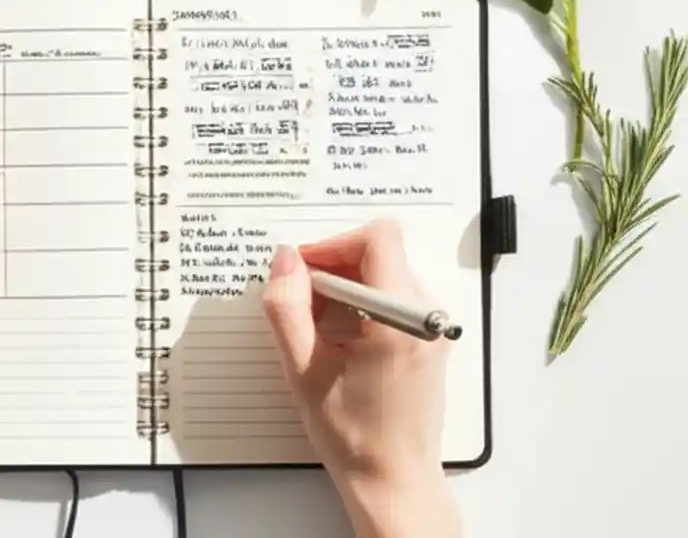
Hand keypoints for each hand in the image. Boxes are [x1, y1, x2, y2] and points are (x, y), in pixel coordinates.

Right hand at [260, 220, 460, 537]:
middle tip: (300, 303)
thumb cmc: (351, 435)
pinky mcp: (431, 340)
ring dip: (346, 288)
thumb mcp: (303, 370)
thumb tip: (284, 260)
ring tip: (318, 328)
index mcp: (400, 318)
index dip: (333, 244)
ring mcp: (434, 328)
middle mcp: (427, 316)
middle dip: (334, 267)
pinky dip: (362, 305)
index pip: (378, 239)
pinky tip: (339, 339)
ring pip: (386, 274)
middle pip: (381, 254)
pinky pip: (395, 299)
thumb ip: (287, 308)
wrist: (393, 480)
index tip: (302, 270)